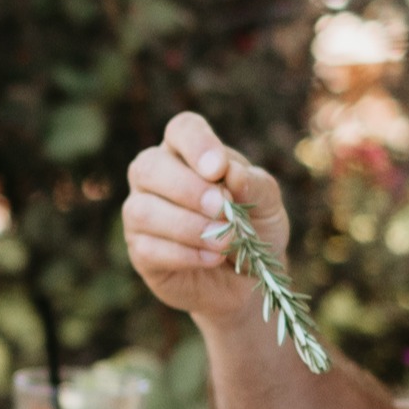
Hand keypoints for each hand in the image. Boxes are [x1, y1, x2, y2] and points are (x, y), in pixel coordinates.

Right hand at [121, 111, 290, 327]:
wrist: (248, 279)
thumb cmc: (254, 230)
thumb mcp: (268, 204)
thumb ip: (253, 185)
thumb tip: (230, 173)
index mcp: (187, 154)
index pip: (181, 130)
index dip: (197, 144)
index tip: (219, 168)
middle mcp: (155, 178)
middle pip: (148, 167)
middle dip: (187, 188)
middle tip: (222, 208)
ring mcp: (141, 214)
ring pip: (142, 210)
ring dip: (188, 226)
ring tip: (225, 241)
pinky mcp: (140, 251)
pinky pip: (148, 248)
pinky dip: (185, 254)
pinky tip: (212, 259)